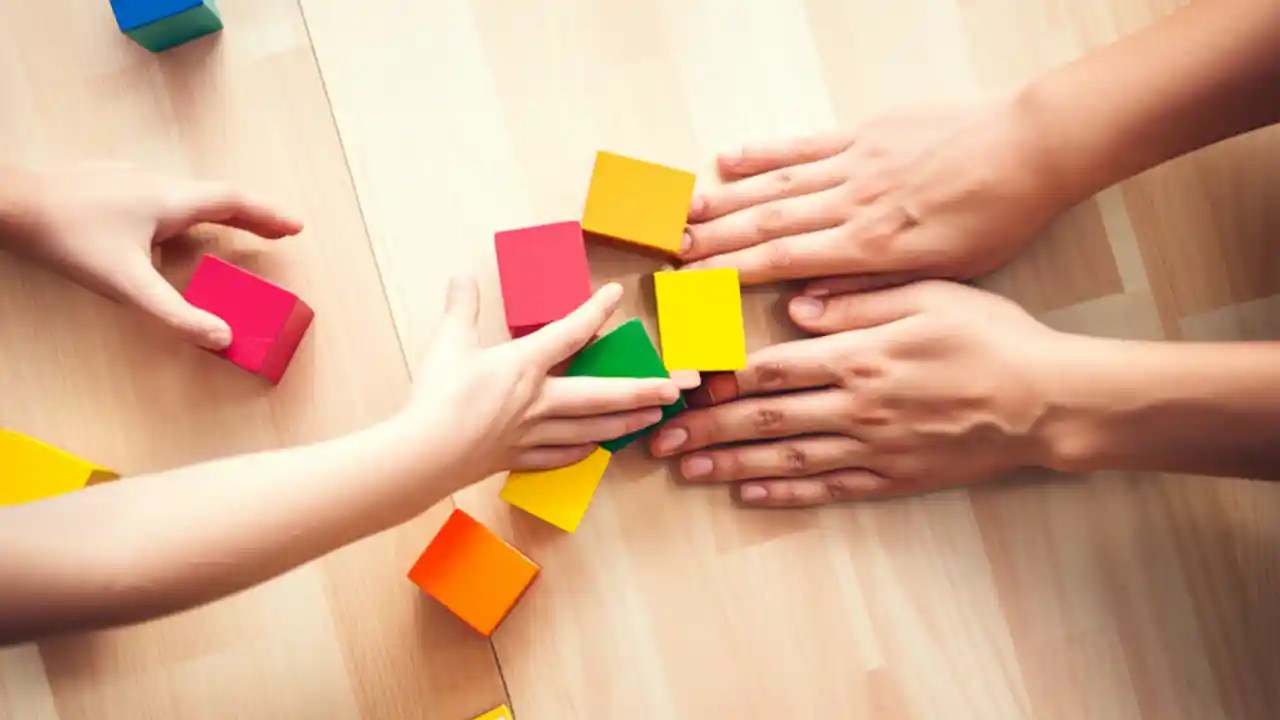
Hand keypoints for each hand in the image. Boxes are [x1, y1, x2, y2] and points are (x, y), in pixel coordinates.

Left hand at [0, 164, 301, 348]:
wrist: (13, 204)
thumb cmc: (69, 237)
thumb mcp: (128, 285)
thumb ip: (177, 315)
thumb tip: (222, 339)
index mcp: (172, 202)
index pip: (236, 204)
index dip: (269, 217)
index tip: (296, 227)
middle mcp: (157, 185)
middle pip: (218, 198)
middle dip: (251, 217)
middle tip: (276, 232)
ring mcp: (131, 182)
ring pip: (188, 196)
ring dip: (218, 213)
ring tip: (232, 231)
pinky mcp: (108, 187)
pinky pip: (162, 198)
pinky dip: (185, 212)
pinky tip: (166, 229)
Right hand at [401, 277, 698, 476]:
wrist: (423, 454)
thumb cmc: (436, 397)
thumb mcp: (447, 344)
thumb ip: (460, 309)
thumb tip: (460, 277)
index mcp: (523, 365)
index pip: (569, 332)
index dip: (595, 311)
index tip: (617, 295)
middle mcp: (538, 400)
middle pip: (600, 394)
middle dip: (641, 390)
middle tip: (675, 388)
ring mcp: (532, 433)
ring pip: (590, 429)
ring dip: (624, 422)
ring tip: (651, 418)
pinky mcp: (519, 457)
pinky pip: (559, 456)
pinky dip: (580, 452)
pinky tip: (594, 450)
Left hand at [650, 281, 1063, 506]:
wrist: (1047, 402)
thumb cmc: (992, 337)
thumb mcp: (930, 295)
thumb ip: (859, 300)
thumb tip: (796, 306)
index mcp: (859, 354)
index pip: (772, 367)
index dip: (720, 377)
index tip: (681, 383)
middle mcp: (856, 405)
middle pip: (765, 418)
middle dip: (706, 429)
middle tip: (659, 440)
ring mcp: (873, 447)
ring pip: (786, 457)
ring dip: (731, 464)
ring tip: (687, 471)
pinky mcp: (893, 477)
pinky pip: (828, 487)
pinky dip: (786, 492)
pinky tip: (749, 493)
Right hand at [680, 102, 1061, 289]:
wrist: (1030, 150)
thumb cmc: (996, 219)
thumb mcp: (943, 273)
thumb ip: (871, 290)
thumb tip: (806, 307)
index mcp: (871, 247)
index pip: (784, 261)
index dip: (732, 274)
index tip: (695, 286)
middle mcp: (852, 204)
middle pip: (767, 223)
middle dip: (715, 241)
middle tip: (673, 255)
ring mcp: (855, 163)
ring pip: (777, 183)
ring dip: (726, 199)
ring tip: (685, 213)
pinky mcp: (865, 132)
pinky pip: (804, 144)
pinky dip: (764, 152)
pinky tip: (730, 159)